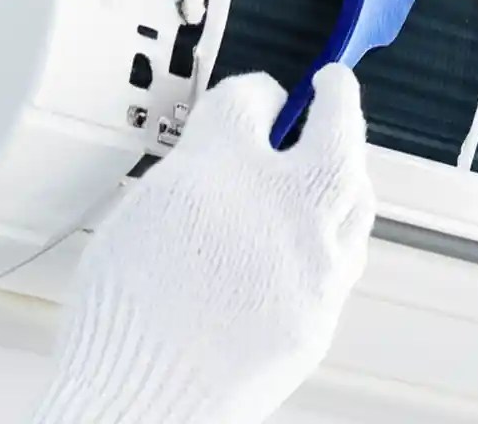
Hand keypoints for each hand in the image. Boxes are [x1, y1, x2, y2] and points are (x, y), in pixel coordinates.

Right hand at [33, 66, 374, 423]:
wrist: (141, 398)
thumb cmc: (122, 321)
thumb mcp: (136, 217)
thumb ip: (190, 172)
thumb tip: (216, 154)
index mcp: (216, 170)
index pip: (249, 100)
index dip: (254, 91)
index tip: (259, 94)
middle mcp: (277, 205)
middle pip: (337, 129)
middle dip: (341, 99)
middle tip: (336, 84)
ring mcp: (311, 256)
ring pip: (356, 191)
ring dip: (347, 168)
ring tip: (338, 158)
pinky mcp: (324, 303)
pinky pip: (349, 252)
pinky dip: (340, 231)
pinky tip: (327, 229)